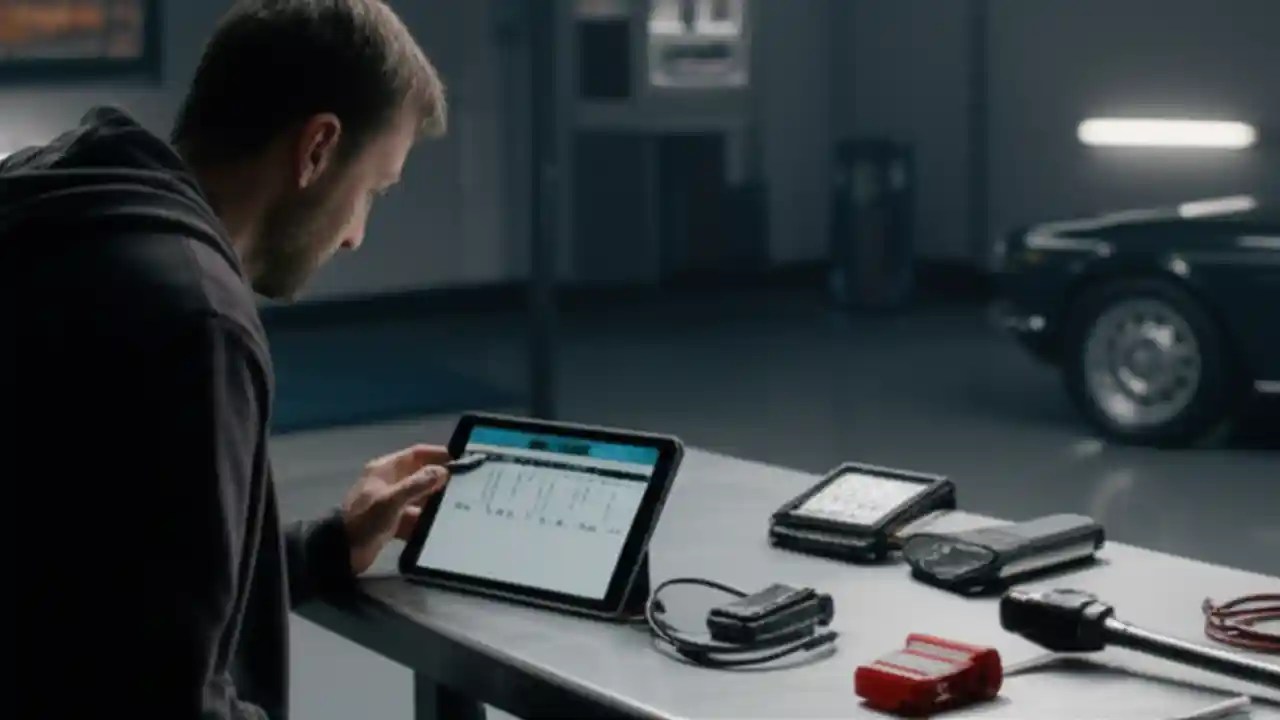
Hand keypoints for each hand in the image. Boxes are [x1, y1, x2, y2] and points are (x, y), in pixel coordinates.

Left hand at [341, 444, 450, 573]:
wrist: (342, 552)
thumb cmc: (364, 520)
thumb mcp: (391, 500)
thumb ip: (417, 485)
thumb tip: (443, 471)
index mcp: (385, 470)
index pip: (416, 454)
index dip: (438, 454)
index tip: (461, 459)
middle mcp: (389, 483)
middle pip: (420, 476)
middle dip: (440, 481)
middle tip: (466, 486)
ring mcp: (391, 503)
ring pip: (420, 498)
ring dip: (435, 504)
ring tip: (459, 508)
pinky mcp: (392, 522)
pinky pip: (415, 518)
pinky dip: (425, 522)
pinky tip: (441, 528)